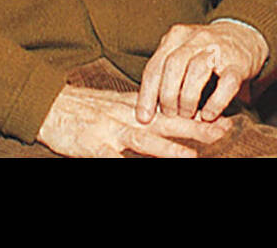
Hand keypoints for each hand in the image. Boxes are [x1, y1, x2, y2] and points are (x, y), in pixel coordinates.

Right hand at [37, 85, 231, 157]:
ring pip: (145, 141)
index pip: (173, 111)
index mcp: (136, 108)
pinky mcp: (94, 146)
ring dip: (169, 150)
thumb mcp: (117, 105)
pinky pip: (112, 160)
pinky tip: (137, 172)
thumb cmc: (85, 108)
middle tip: (222, 132)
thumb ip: (143, 112)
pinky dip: (125, 166)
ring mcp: (111, 132)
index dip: (199, 116)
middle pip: (168, 123)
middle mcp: (129, 118)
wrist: (51, 105)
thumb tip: (169, 118)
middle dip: (196, 129)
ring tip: (190, 157)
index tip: (225, 120)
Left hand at [136, 21, 269, 123]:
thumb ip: (165, 74)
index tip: (143, 117)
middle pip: (173, 65)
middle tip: (168, 115)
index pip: (155, 65)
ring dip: (187, 98)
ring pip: (197, 70)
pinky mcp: (239, 63)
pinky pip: (226, 83)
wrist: (244, 36)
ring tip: (186, 116)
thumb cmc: (205, 53)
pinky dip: (215, 102)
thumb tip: (147, 110)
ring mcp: (219, 48)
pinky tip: (208, 115)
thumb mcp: (181, 54)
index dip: (147, 94)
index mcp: (176, 36)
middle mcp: (196, 38)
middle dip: (167, 95)